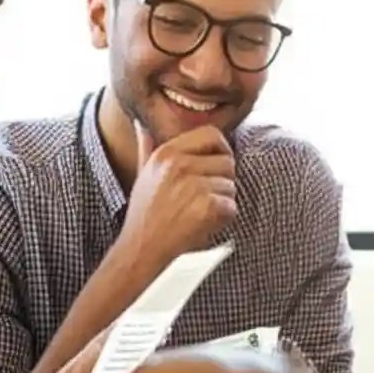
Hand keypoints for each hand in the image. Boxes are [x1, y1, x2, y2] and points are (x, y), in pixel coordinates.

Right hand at [121, 122, 236, 263]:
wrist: (142, 248)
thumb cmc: (146, 213)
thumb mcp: (143, 174)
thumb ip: (147, 147)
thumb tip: (142, 124)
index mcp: (167, 153)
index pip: (212, 134)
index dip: (222, 150)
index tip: (218, 165)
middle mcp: (179, 165)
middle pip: (228, 162)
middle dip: (223, 181)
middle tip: (204, 199)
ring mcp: (194, 185)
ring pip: (231, 187)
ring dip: (222, 203)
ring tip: (198, 214)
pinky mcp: (207, 207)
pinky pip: (231, 207)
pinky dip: (223, 220)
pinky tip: (203, 225)